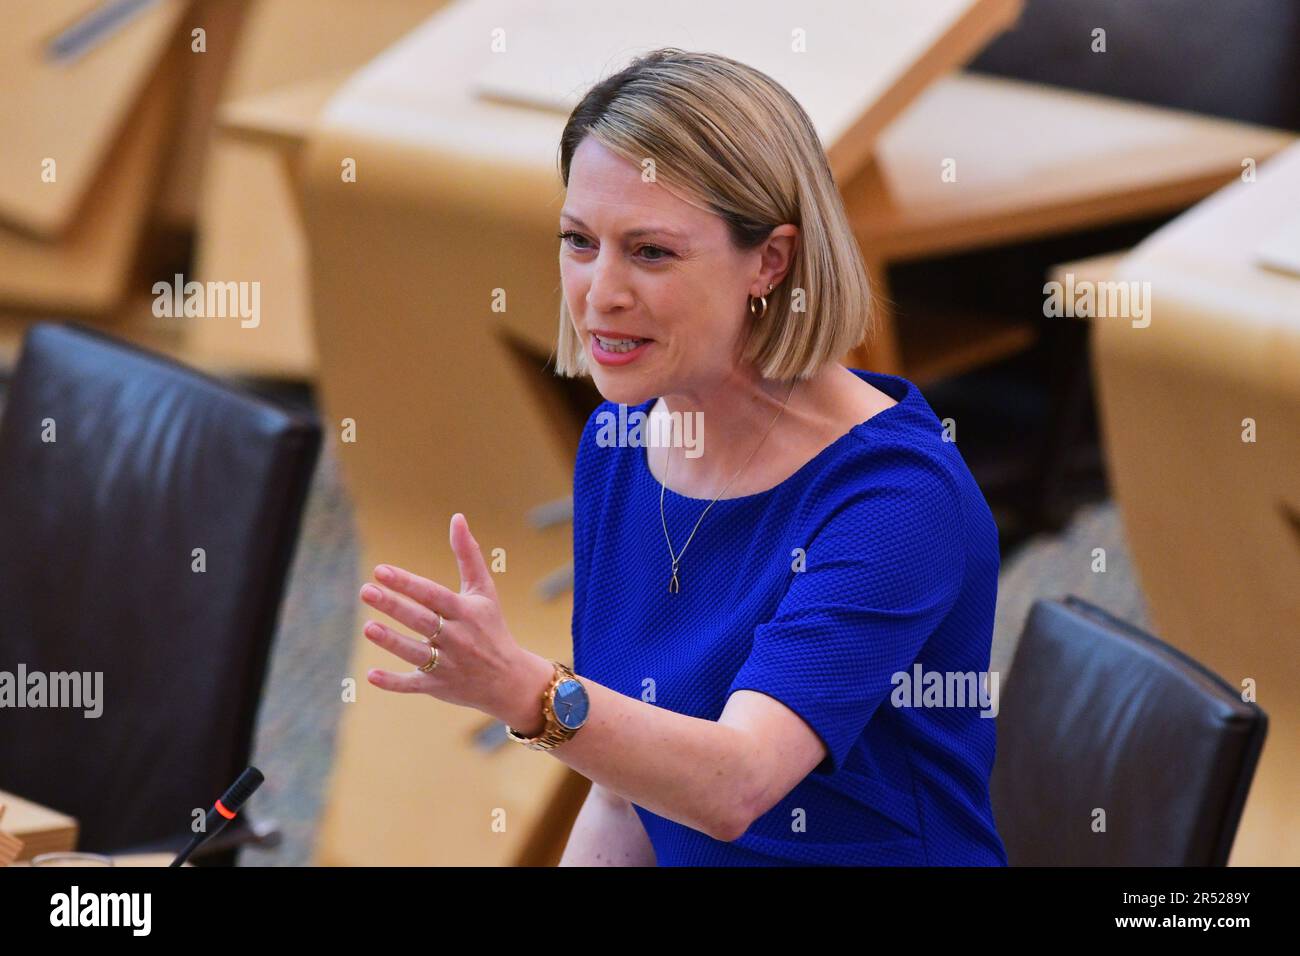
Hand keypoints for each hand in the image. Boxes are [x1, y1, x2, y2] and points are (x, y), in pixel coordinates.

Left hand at [359, 512, 546, 721]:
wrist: (509, 679)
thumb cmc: (491, 627)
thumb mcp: (484, 591)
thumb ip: (468, 555)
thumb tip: (457, 518)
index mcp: (465, 612)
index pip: (432, 595)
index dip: (407, 583)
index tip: (381, 570)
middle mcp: (456, 638)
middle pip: (421, 620)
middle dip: (394, 605)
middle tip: (366, 590)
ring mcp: (447, 664)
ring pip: (414, 652)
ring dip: (391, 641)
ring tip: (368, 627)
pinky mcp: (438, 686)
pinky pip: (413, 685)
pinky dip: (394, 682)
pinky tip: (371, 675)